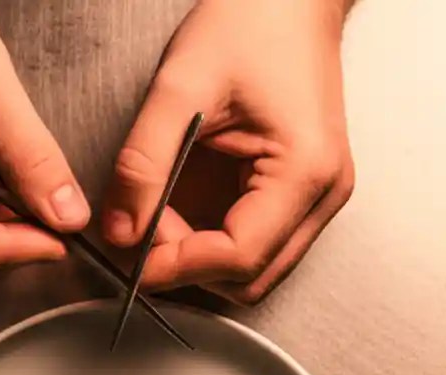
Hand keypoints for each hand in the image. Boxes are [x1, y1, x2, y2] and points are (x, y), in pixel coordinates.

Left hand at [101, 0, 353, 303]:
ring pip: (257, 269)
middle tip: (144, 229)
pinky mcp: (306, 192)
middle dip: (190, 266)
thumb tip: (121, 229)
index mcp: (304, 170)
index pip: (239, 256)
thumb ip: (144, 163)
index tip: (133, 255)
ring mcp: (320, 197)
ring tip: (163, 213)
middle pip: (252, 278)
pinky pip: (261, 242)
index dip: (179, 265)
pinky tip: (187, 208)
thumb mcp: (180, 88)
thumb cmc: (251, 22)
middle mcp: (324, 194)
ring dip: (202, 258)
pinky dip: (217, 241)